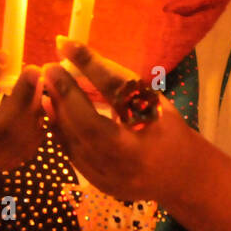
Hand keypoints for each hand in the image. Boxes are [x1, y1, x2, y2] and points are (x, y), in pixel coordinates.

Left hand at [40, 37, 198, 203]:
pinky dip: (61, 130)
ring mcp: (116, 176)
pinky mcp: (101, 185)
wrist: (182, 178)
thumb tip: (78, 56)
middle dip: (64, 93)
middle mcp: (133, 156)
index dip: (89, 67)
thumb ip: (118, 82)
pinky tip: (53, 111)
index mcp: (153, 128)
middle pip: (89, 123)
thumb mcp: (153, 101)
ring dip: (57, 111)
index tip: (65, 45)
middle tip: (49, 68)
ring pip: (75, 141)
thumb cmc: (169, 131)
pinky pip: (73, 155)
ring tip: (48, 87)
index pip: (117, 92)